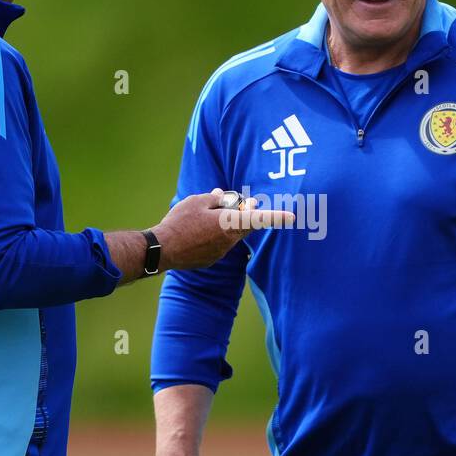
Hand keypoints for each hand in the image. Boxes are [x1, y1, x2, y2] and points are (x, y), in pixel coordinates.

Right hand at [151, 189, 294, 270]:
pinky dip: (214, 235)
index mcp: (229, 224)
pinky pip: (218, 244)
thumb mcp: (197, 201)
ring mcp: (220, 252)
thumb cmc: (179, 222)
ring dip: (227, 224)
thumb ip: (215, 198)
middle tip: (246, 202)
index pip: (259, 219)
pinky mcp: (210, 259)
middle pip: (246, 226)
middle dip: (247, 214)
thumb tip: (223, 195)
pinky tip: (198, 230)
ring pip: (231, 235)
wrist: (162, 249)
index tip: (292, 216)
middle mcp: (229, 240)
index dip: (277, 217)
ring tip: (209, 214)